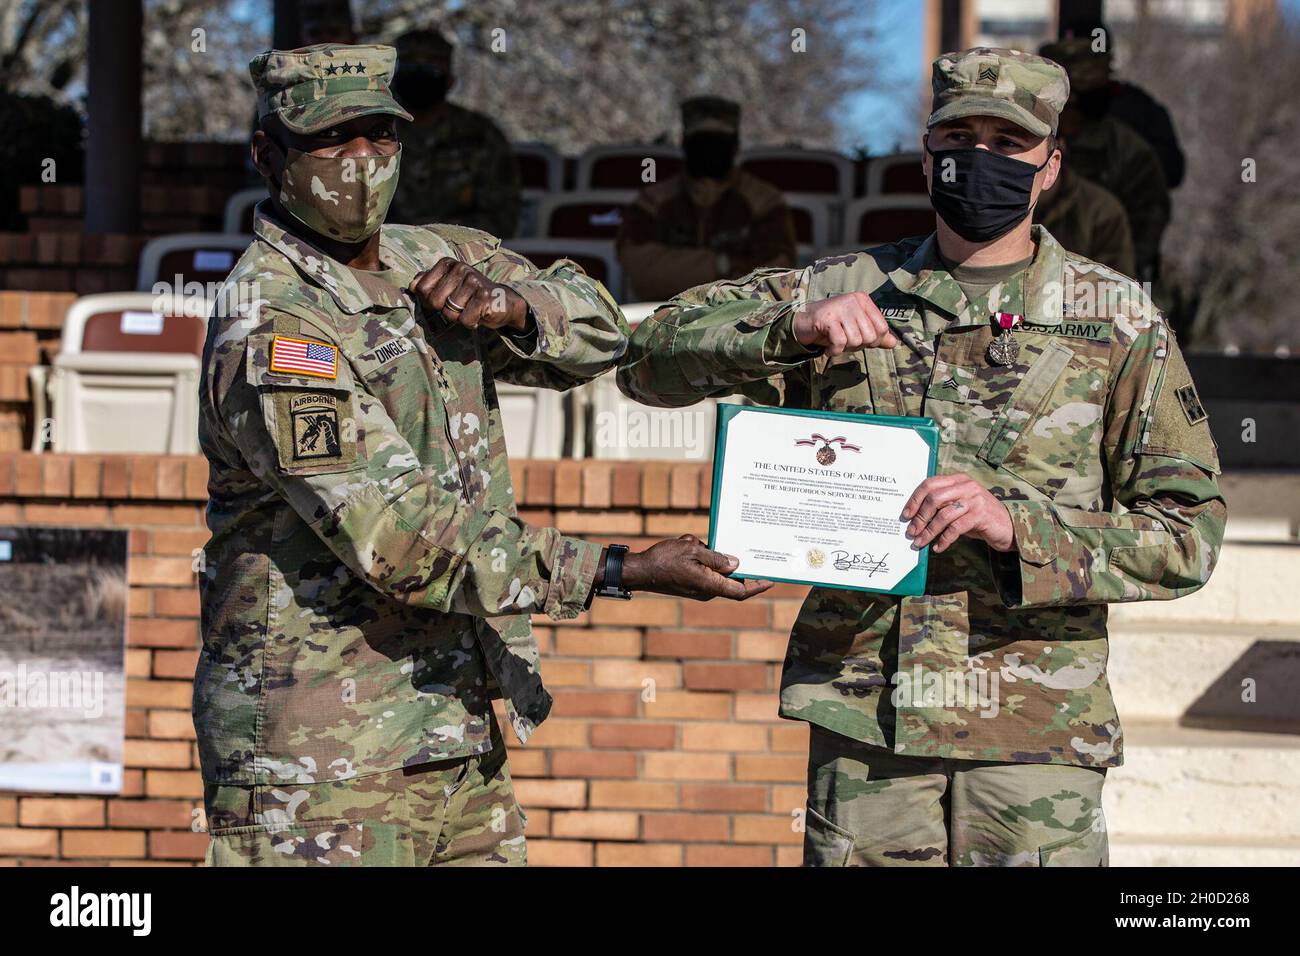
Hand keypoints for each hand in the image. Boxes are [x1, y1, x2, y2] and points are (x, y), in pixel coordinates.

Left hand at [408, 258, 529, 332]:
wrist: (502, 301)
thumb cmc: (469, 295)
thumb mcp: (448, 285)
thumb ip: (427, 283)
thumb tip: (411, 286)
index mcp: (447, 263)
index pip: (422, 289)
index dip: (429, 302)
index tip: (443, 300)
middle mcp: (460, 268)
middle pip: (434, 302)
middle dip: (444, 310)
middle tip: (459, 306)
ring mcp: (474, 281)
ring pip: (450, 312)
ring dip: (459, 317)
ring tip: (470, 309)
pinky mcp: (486, 296)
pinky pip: (466, 319)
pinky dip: (471, 323)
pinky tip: (479, 314)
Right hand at [621, 534, 772, 600]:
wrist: (639, 571)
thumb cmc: (664, 560)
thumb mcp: (692, 550)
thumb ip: (716, 557)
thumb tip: (737, 564)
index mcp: (710, 585)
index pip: (741, 590)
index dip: (758, 586)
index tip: (772, 579)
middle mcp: (707, 590)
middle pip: (730, 577)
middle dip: (727, 559)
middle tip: (735, 545)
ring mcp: (698, 586)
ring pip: (714, 567)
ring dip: (707, 552)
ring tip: (688, 543)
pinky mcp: (691, 581)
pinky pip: (703, 566)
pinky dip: (697, 553)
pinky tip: (684, 544)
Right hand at [792, 292, 898, 355]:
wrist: (803, 324)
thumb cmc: (832, 327)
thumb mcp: (856, 329)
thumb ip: (875, 335)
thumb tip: (894, 343)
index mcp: (863, 300)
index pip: (882, 328)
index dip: (873, 341)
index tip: (858, 340)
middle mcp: (853, 300)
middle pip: (870, 336)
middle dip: (857, 346)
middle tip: (843, 341)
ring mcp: (840, 308)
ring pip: (856, 340)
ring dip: (844, 348)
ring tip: (834, 342)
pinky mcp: (827, 318)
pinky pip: (840, 342)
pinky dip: (834, 351)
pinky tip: (828, 348)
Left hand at [900, 473, 1014, 553]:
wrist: (1007, 527)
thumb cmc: (978, 517)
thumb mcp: (959, 506)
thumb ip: (942, 506)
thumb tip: (914, 520)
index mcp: (958, 479)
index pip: (930, 484)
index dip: (915, 499)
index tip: (905, 515)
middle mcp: (966, 486)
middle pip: (934, 498)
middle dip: (920, 517)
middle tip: (911, 532)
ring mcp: (975, 499)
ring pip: (944, 515)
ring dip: (929, 531)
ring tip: (920, 542)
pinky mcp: (981, 515)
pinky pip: (956, 528)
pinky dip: (944, 539)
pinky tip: (938, 547)